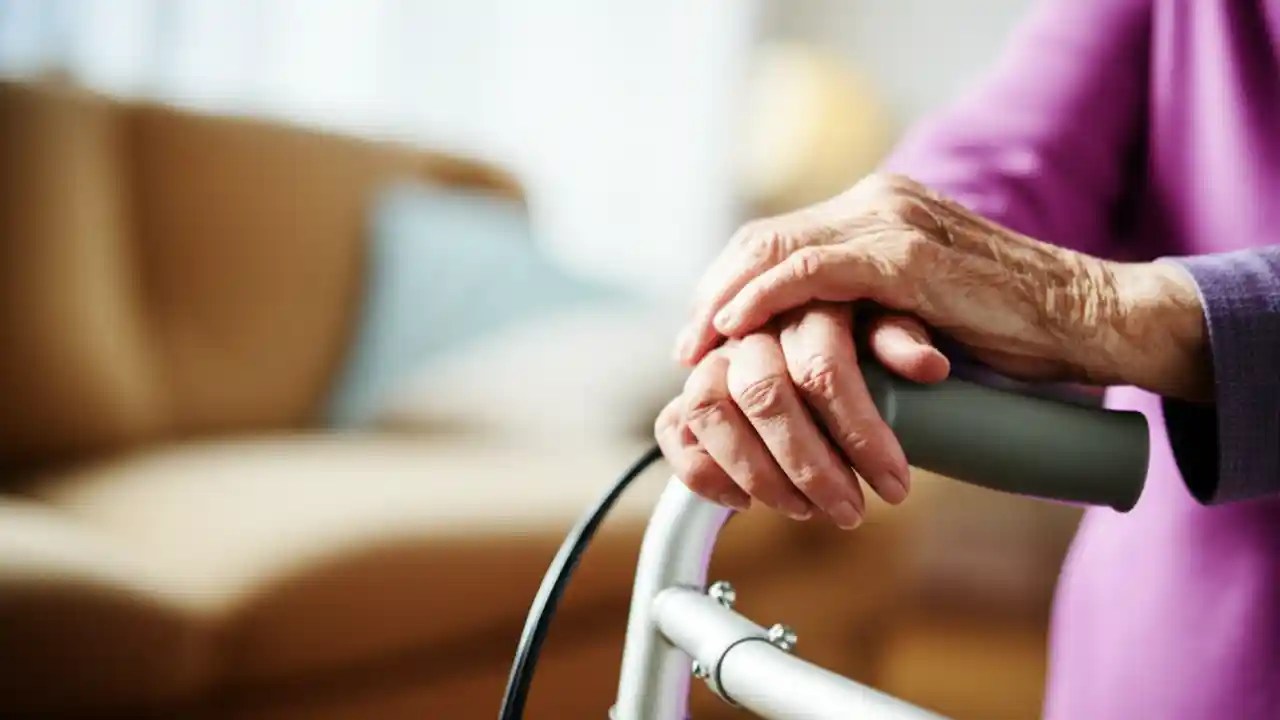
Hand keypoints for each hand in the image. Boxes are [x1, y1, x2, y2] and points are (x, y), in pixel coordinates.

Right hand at [655, 303, 948, 527]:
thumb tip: (929, 366)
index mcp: (803, 301)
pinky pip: (674, 430)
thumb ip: (901, 336)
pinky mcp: (689, 394)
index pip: (823, 366)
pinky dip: (702, 472)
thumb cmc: (867, 328)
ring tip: (803, 511)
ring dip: (757, 473)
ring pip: (709, 410)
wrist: (825, 326)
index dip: (859, 431)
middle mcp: (749, 326)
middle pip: (763, 394)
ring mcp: (712, 359)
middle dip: (810, 466)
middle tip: (851, 512)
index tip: (895, 483)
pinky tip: (743, 503)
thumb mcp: (896, 321)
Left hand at [674, 173, 1208, 400]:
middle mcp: (879, 203)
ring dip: (727, 298)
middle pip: (767, 238)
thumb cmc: (1010, 334)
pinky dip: (765, 295)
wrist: (1085, 319)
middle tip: (688, 344)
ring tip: (698, 343)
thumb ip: (873, 313)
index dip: (734, 282)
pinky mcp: (908, 255)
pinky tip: (733, 324)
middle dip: (716, 291)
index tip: (705, 331)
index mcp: (881, 211)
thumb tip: (819, 358)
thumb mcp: (922, 313)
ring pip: (779, 247)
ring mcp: (892, 222)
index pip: (782, 238)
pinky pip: (814, 270)